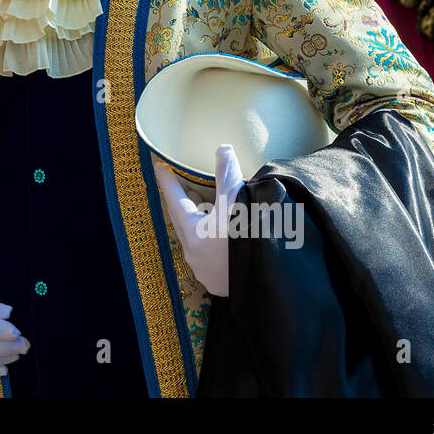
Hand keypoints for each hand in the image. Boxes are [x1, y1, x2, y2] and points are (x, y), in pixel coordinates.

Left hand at [152, 144, 244, 296]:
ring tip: (204, 207)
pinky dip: (210, 242)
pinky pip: (208, 257)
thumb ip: (228, 176)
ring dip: (199, 223)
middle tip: (182, 185)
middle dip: (183, 202)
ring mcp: (205, 272)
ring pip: (196, 241)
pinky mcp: (219, 284)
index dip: (168, 181)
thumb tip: (223, 149)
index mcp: (194, 235)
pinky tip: (221, 236)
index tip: (160, 167)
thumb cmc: (255, 240)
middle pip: (183, 221)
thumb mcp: (239, 203)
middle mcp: (194, 256)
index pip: (175, 200)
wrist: (274, 280)